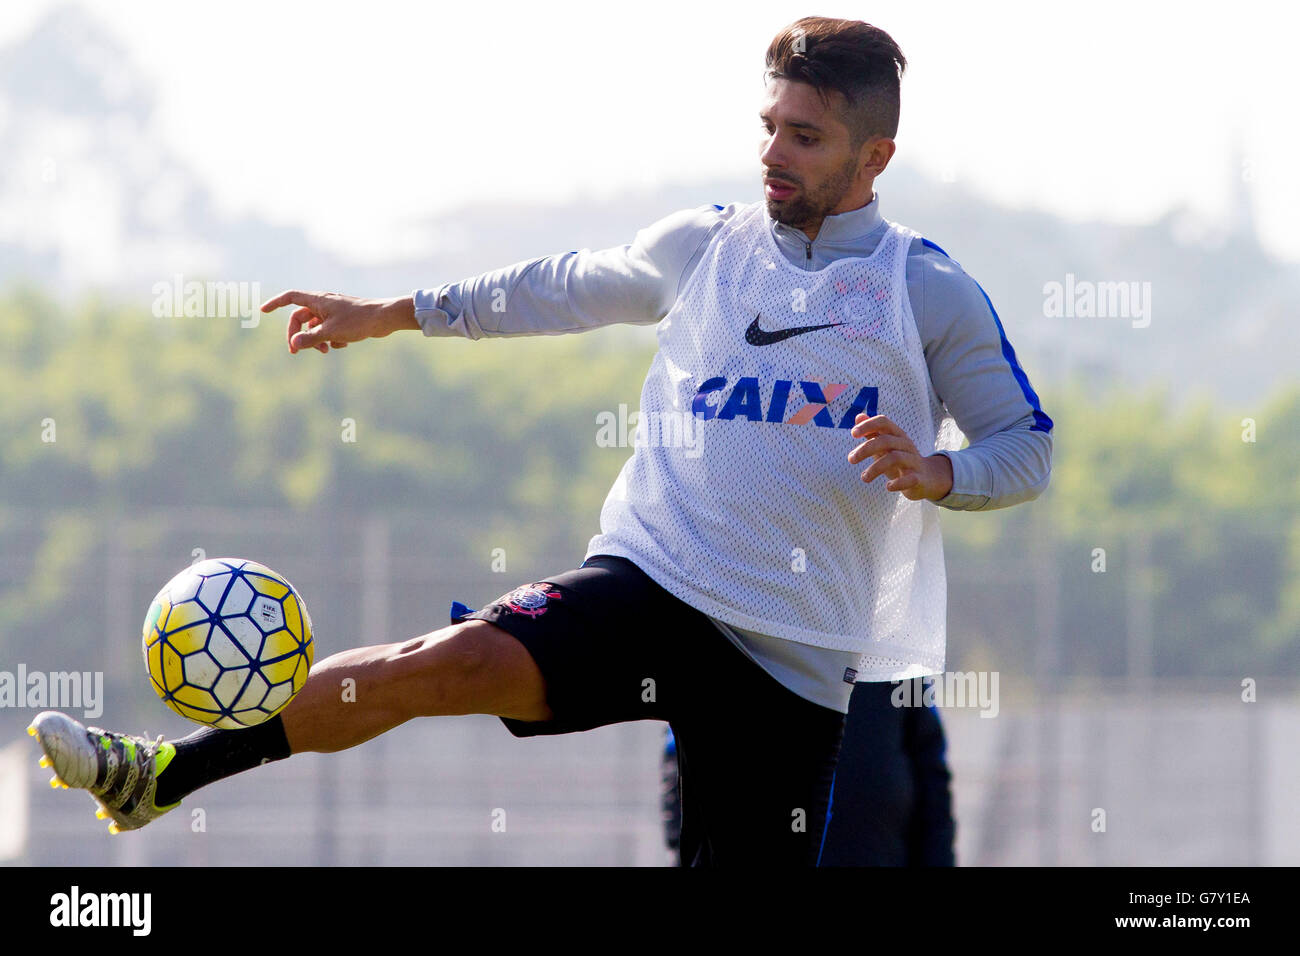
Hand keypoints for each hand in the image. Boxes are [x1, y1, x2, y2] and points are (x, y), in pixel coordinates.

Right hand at [259, 291, 416, 353]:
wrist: (384, 318)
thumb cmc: (358, 321)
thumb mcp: (331, 333)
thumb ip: (310, 339)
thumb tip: (293, 345)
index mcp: (317, 300)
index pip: (290, 298)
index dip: (275, 303)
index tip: (263, 310)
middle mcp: (323, 304)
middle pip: (300, 318)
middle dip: (297, 335)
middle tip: (296, 352)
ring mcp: (333, 312)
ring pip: (315, 327)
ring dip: (315, 340)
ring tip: (325, 351)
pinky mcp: (343, 320)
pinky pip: (328, 331)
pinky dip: (331, 339)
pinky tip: (344, 344)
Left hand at [847, 414, 952, 500]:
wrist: (926, 478)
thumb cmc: (900, 460)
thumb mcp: (885, 446)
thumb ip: (872, 432)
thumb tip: (858, 417)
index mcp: (897, 435)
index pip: (883, 422)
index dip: (868, 425)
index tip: (853, 434)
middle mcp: (906, 445)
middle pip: (885, 441)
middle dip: (865, 449)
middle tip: (850, 459)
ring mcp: (914, 461)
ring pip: (895, 458)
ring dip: (875, 468)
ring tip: (864, 478)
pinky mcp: (919, 478)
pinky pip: (910, 479)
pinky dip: (898, 483)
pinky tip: (888, 487)